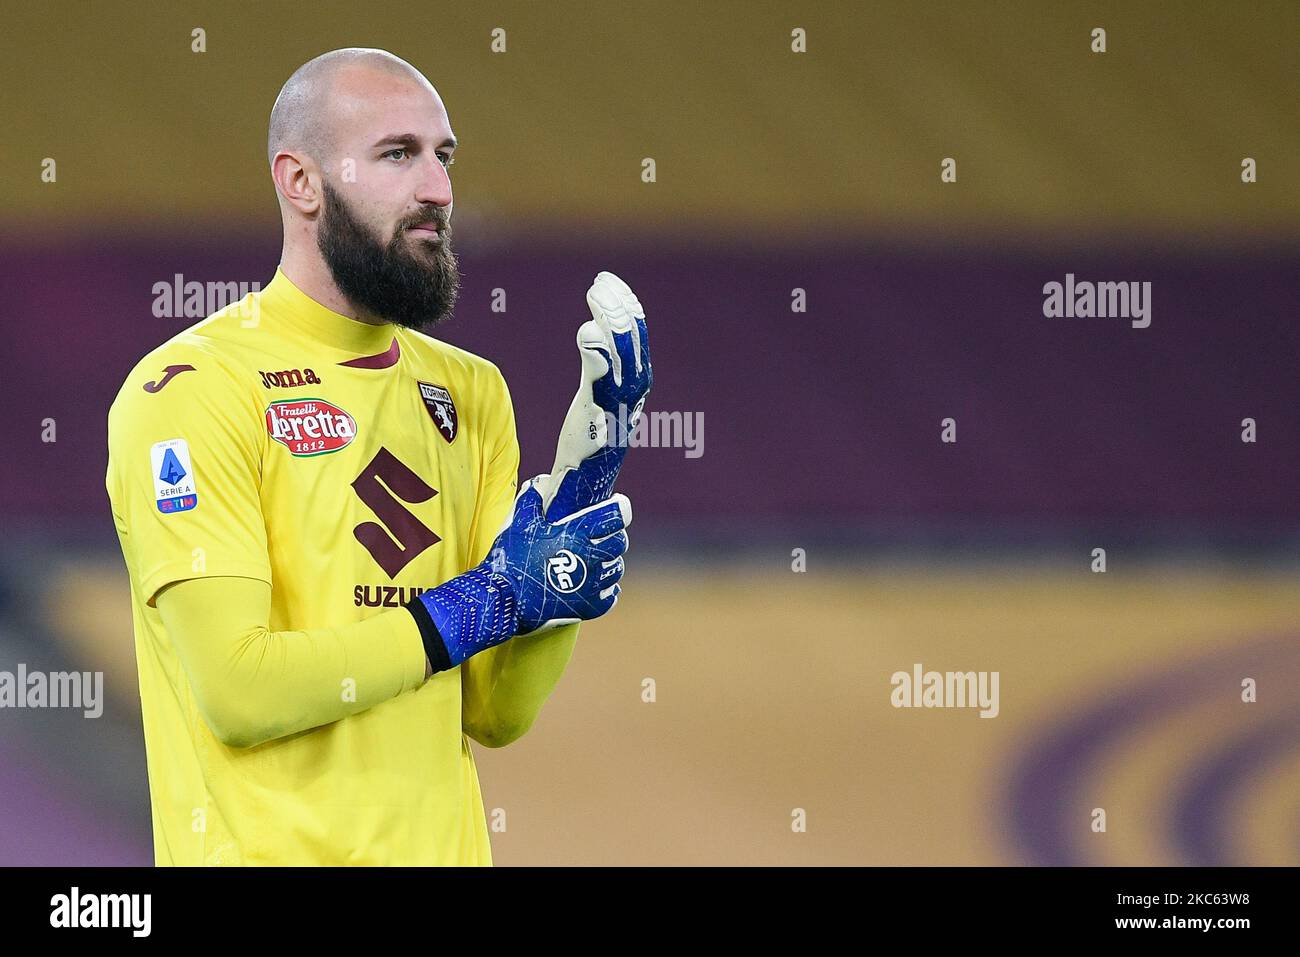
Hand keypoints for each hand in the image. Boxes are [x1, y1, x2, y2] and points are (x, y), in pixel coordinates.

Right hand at [488, 478, 630, 633]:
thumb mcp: (519, 522)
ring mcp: (590, 585)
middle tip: (604, 536)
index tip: (618, 506)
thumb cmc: (511, 557)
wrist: (503, 598)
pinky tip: (598, 586)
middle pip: (620, 543)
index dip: (619, 509)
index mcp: (576, 533)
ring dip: (610, 563)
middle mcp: (589, 557)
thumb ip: (532, 498)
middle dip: (615, 536)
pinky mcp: (587, 607)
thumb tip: (541, 481)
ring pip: (616, 569)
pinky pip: (610, 597)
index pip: (615, 516)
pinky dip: (608, 591)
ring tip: (599, 561)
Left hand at [535, 271, 651, 521]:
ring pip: (623, 367)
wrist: (570, 512)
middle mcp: (626, 410)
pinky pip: (602, 392)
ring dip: (613, 329)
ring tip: (598, 297)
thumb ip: (597, 382)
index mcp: (628, 402)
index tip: (610, 284)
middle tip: (605, 283)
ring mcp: (613, 422)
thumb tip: (597, 339)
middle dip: (623, 315)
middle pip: (634, 354)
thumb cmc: (577, 464)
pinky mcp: (595, 434)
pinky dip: (599, 361)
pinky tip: (587, 332)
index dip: (626, 315)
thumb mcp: (589, 414)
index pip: (634, 350)